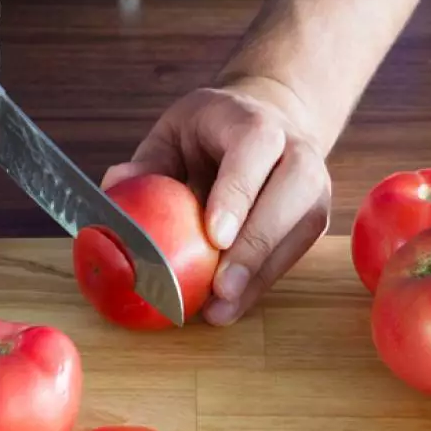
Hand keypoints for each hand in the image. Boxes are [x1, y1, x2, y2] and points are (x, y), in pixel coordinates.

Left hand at [102, 76, 332, 325]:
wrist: (271, 120)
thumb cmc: (213, 131)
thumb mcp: (175, 132)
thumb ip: (149, 161)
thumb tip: (115, 186)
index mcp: (255, 121)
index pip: (254, 149)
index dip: (237, 194)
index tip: (216, 237)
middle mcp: (296, 150)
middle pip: (292, 192)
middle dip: (257, 245)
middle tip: (223, 287)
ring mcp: (314, 186)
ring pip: (300, 229)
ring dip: (260, 275)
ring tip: (222, 309)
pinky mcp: (314, 219)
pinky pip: (292, 254)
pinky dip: (260, 283)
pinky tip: (231, 306)